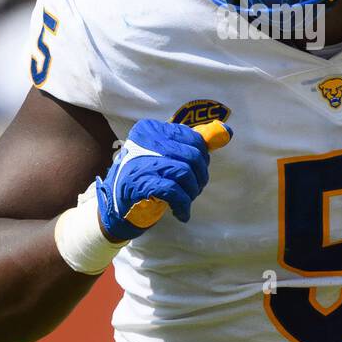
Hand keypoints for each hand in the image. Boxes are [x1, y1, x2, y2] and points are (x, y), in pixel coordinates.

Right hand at [95, 119, 231, 241]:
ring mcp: (140, 161)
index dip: (202, 158)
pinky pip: (174, 191)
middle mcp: (144, 140)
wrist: (115, 208)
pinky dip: (183, 204)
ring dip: (192, 191)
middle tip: (194, 189)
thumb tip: (226, 132)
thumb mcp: (167, 156)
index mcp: (150, 129)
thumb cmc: (145, 179)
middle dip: (199, 176)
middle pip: (192, 155)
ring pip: (185, 172)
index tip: (197, 172)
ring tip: (186, 200)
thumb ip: (194, 143)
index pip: (192, 137)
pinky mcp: (140, 183)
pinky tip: (182, 212)